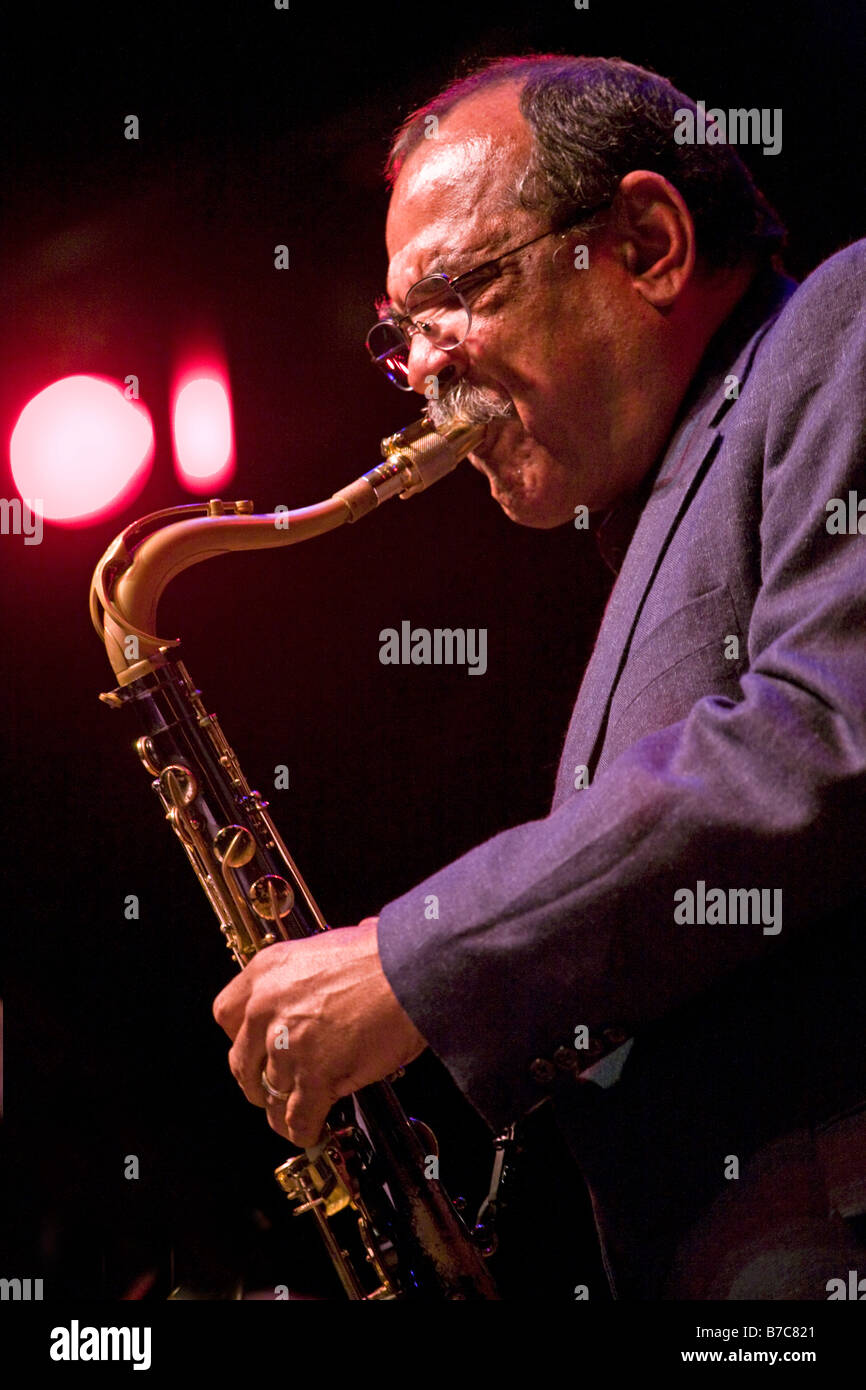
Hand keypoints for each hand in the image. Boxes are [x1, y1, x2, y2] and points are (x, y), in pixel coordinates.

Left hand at [212, 917, 426, 1146]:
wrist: (413, 970)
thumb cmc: (385, 954)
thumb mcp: (331, 945)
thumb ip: (313, 970)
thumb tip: (328, 972)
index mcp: (268, 970)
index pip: (227, 1015)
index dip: (242, 1038)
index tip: (255, 1048)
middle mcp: (267, 1007)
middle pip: (242, 1062)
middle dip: (258, 1080)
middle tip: (276, 1085)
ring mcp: (288, 1044)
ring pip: (271, 1095)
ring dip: (284, 1107)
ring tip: (297, 1114)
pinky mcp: (315, 1075)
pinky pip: (298, 1117)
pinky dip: (304, 1129)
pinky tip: (312, 1130)